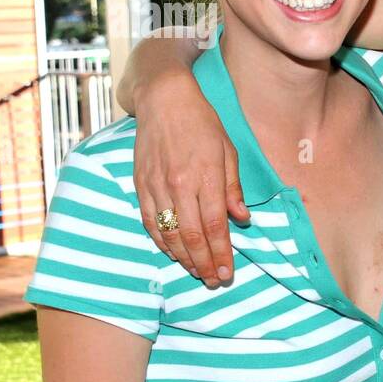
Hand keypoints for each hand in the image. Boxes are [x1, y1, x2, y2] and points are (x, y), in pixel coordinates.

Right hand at [134, 73, 247, 286]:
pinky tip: (173, 253)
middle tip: (215, 281)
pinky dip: (161, 242)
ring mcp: (156, 186)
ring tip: (197, 272)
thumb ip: (233, 188)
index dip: (221, 253)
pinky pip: (150, 222)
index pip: (215, 225)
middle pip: (191, 236)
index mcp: (204, 176)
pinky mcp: (140, 185)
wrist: (164, 100)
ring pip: (168, 233)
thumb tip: (242, 219)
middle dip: (204, 263)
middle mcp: (178, 185)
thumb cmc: (203, 123)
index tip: (228, 272)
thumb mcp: (229, 151)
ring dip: (183, 258)